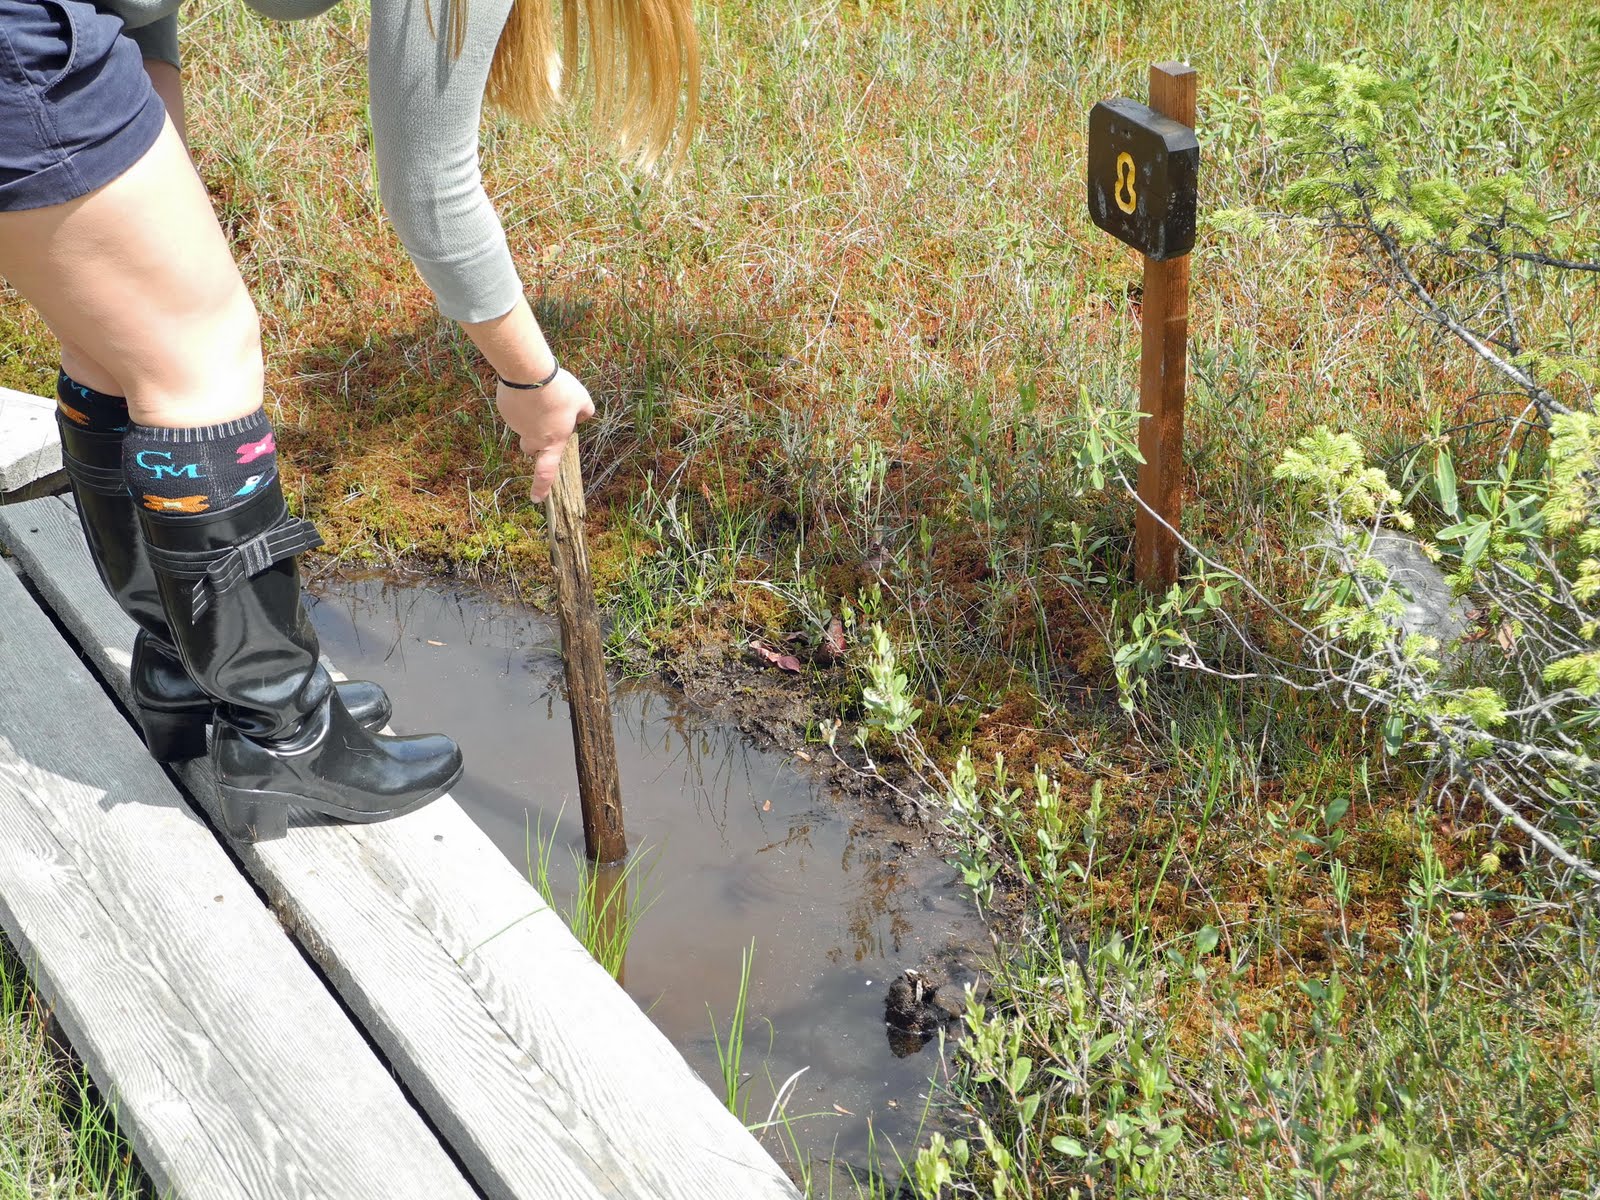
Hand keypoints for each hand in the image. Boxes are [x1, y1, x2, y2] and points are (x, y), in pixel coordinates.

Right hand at [494, 369, 595, 502]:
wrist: (528, 372)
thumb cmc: (559, 389)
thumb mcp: (582, 400)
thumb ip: (585, 412)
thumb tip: (583, 416)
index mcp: (553, 441)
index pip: (546, 472)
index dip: (541, 487)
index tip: (536, 499)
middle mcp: (533, 437)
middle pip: (531, 449)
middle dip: (536, 444)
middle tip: (544, 427)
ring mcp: (516, 425)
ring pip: (522, 427)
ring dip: (529, 418)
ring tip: (540, 395)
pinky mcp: (505, 411)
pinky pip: (513, 411)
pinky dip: (520, 404)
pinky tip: (527, 389)